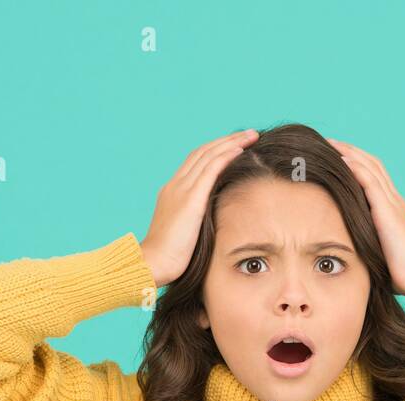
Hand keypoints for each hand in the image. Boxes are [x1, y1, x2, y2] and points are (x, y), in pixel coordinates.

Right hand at [140, 128, 259, 286]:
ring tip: (250, 136)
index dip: (216, 149)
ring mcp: (181, 190)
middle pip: (203, 152)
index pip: (196, 161)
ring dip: (231, 143)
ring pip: (208, 155)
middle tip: (248, 133)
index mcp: (173, 191)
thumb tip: (213, 222)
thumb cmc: (168, 257)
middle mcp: (176, 185)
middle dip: (227, 140)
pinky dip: (225, 157)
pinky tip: (239, 150)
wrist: (153, 263)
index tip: (235, 145)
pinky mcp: (190, 199)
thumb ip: (196, 220)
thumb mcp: (184, 232)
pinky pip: (210, 170)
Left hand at [327, 137, 404, 302]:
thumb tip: (345, 244)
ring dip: (350, 154)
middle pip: (372, 165)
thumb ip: (367, 238)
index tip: (335, 154)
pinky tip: (342, 161)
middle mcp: (393, 200)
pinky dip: (356, 169)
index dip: (356, 161)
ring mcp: (392, 204)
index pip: (373, 175)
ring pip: (370, 168)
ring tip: (330, 144)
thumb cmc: (401, 271)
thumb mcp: (379, 249)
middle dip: (350, 151)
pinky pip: (371, 184)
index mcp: (392, 208)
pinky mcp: (388, 213)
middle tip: (329, 141)